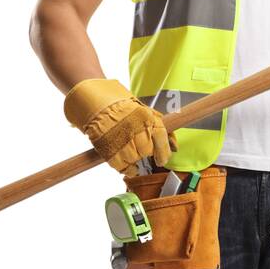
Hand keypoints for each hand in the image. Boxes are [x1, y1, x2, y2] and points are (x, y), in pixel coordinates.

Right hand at [63, 78, 177, 175]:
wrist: (94, 100)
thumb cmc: (121, 105)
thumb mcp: (144, 111)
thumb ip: (161, 128)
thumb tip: (175, 147)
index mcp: (145, 116)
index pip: (161, 138)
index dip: (164, 152)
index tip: (162, 160)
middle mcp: (135, 127)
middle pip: (148, 150)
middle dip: (146, 153)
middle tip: (140, 150)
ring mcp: (120, 138)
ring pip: (135, 159)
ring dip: (134, 160)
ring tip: (130, 153)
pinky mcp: (107, 147)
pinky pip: (120, 165)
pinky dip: (124, 168)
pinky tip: (125, 164)